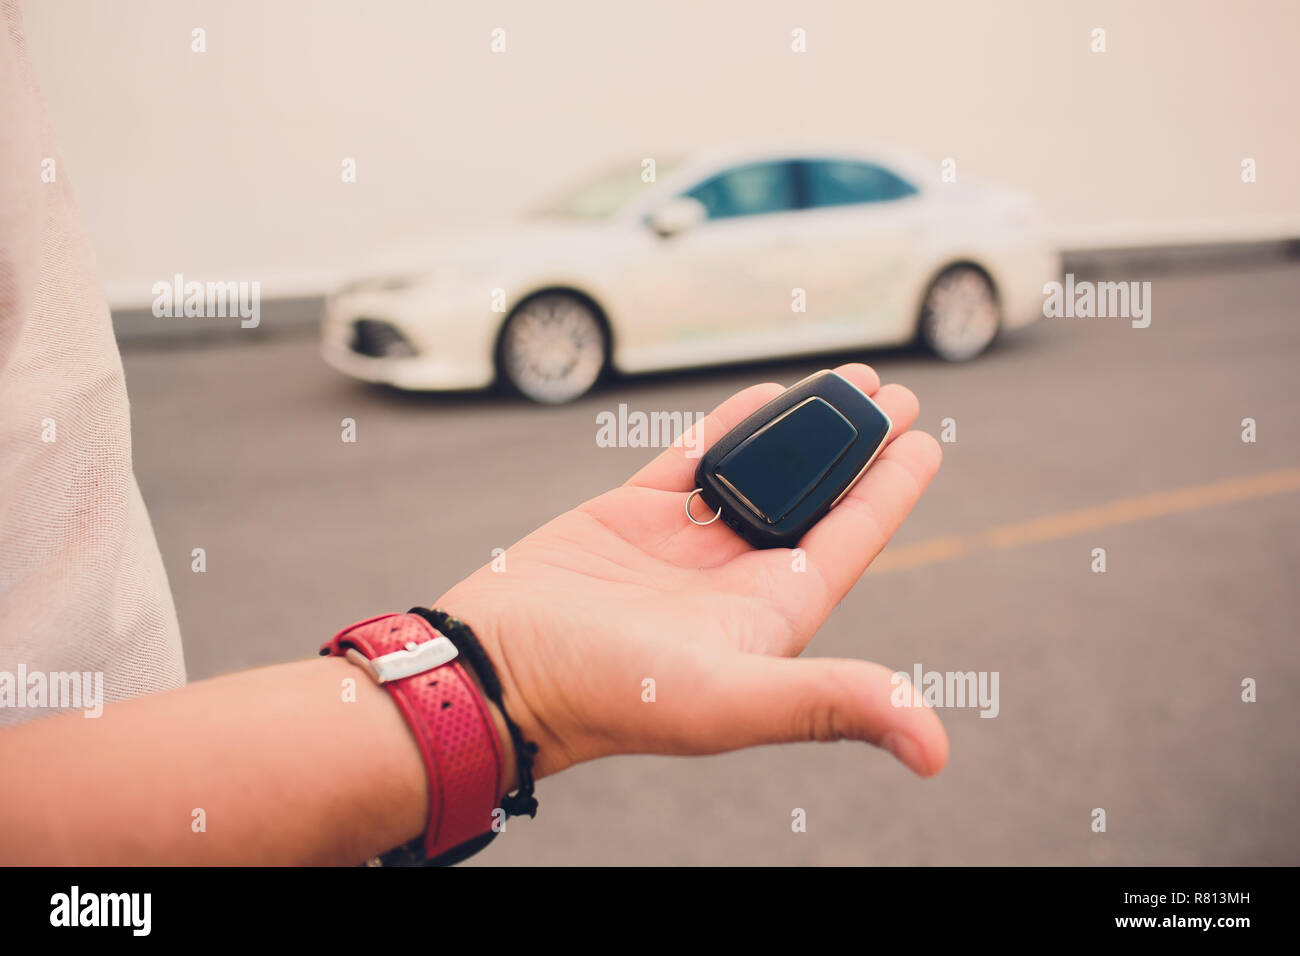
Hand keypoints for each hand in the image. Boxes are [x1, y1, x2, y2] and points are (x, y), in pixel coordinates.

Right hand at [437, 363, 947, 782]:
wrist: (496, 669)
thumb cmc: (604, 695)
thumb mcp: (727, 699)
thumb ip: (826, 704)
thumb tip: (935, 752)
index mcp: (768, 614)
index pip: (849, 539)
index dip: (890, 490)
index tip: (925, 440)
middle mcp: (733, 577)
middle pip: (814, 497)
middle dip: (857, 446)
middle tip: (892, 393)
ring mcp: (682, 544)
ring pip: (759, 470)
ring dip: (800, 429)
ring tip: (841, 382)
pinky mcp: (631, 516)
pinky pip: (693, 457)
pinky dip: (729, 425)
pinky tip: (761, 397)